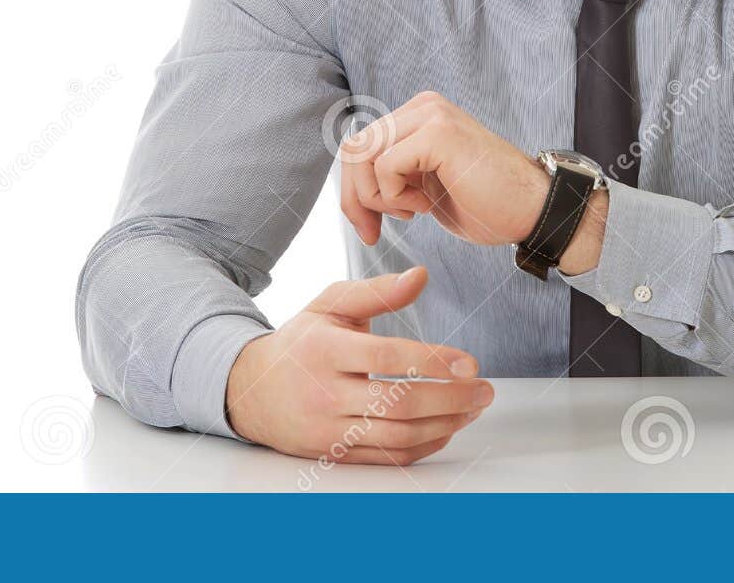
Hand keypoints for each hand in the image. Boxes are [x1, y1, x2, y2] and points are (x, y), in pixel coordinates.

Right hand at [224, 266, 493, 464]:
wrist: (248, 391)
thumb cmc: (300, 342)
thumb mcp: (330, 304)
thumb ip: (377, 292)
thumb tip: (421, 275)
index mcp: (324, 350)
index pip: (387, 358)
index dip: (432, 361)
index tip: (469, 362)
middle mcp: (325, 393)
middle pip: (399, 403)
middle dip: (452, 398)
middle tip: (485, 389)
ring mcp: (329, 430)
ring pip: (398, 436)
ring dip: (445, 424)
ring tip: (473, 408)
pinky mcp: (334, 454)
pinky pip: (388, 457)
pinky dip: (424, 446)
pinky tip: (447, 428)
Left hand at [338, 92, 548, 247]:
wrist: (533, 211)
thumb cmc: (486, 204)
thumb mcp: (424, 187)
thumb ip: (392, 175)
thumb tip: (350, 185)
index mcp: (418, 116)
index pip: (357, 145)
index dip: (352, 190)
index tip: (369, 227)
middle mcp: (422, 107)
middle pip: (352, 148)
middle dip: (355, 198)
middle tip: (374, 231)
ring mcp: (431, 115)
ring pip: (362, 155)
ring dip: (376, 197)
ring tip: (412, 212)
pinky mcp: (439, 133)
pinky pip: (385, 165)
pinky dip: (395, 196)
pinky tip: (425, 206)